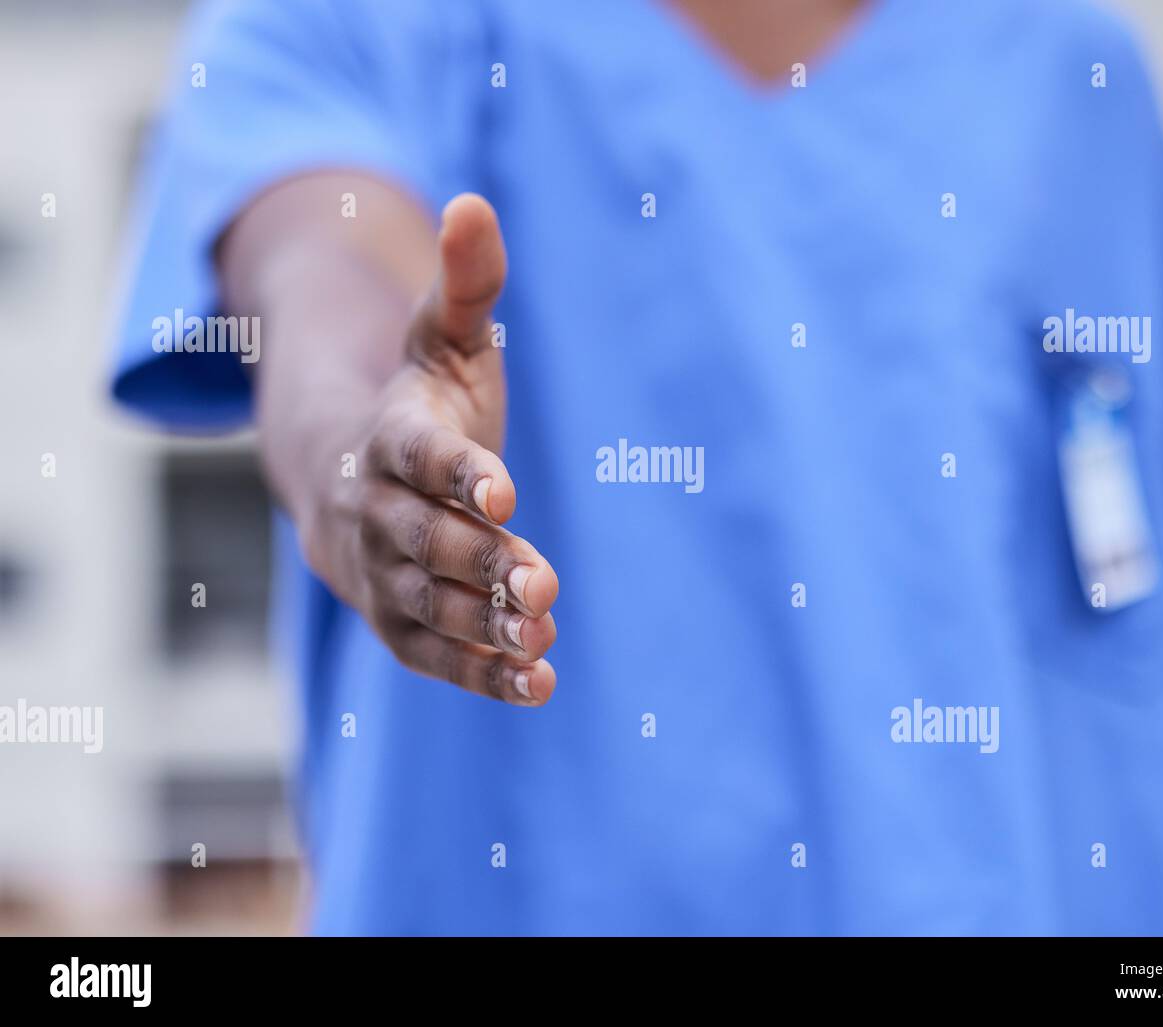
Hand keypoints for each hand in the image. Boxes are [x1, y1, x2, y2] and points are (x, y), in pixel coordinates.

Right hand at [299, 194, 557, 705]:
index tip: (504, 492)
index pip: (420, 456)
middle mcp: (377, 510)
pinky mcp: (400, 622)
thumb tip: (473, 201)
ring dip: (482, 627)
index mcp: (393, 437)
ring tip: (541, 641)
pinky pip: (434, 654)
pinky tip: (539, 685)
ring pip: (428, 605)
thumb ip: (467, 285)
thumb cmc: (419, 404)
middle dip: (480, 564)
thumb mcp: (443, 338)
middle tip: (541, 586)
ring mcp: (383, 573)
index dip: (458, 474)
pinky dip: (481, 674)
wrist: (356, 478)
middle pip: (425, 541)